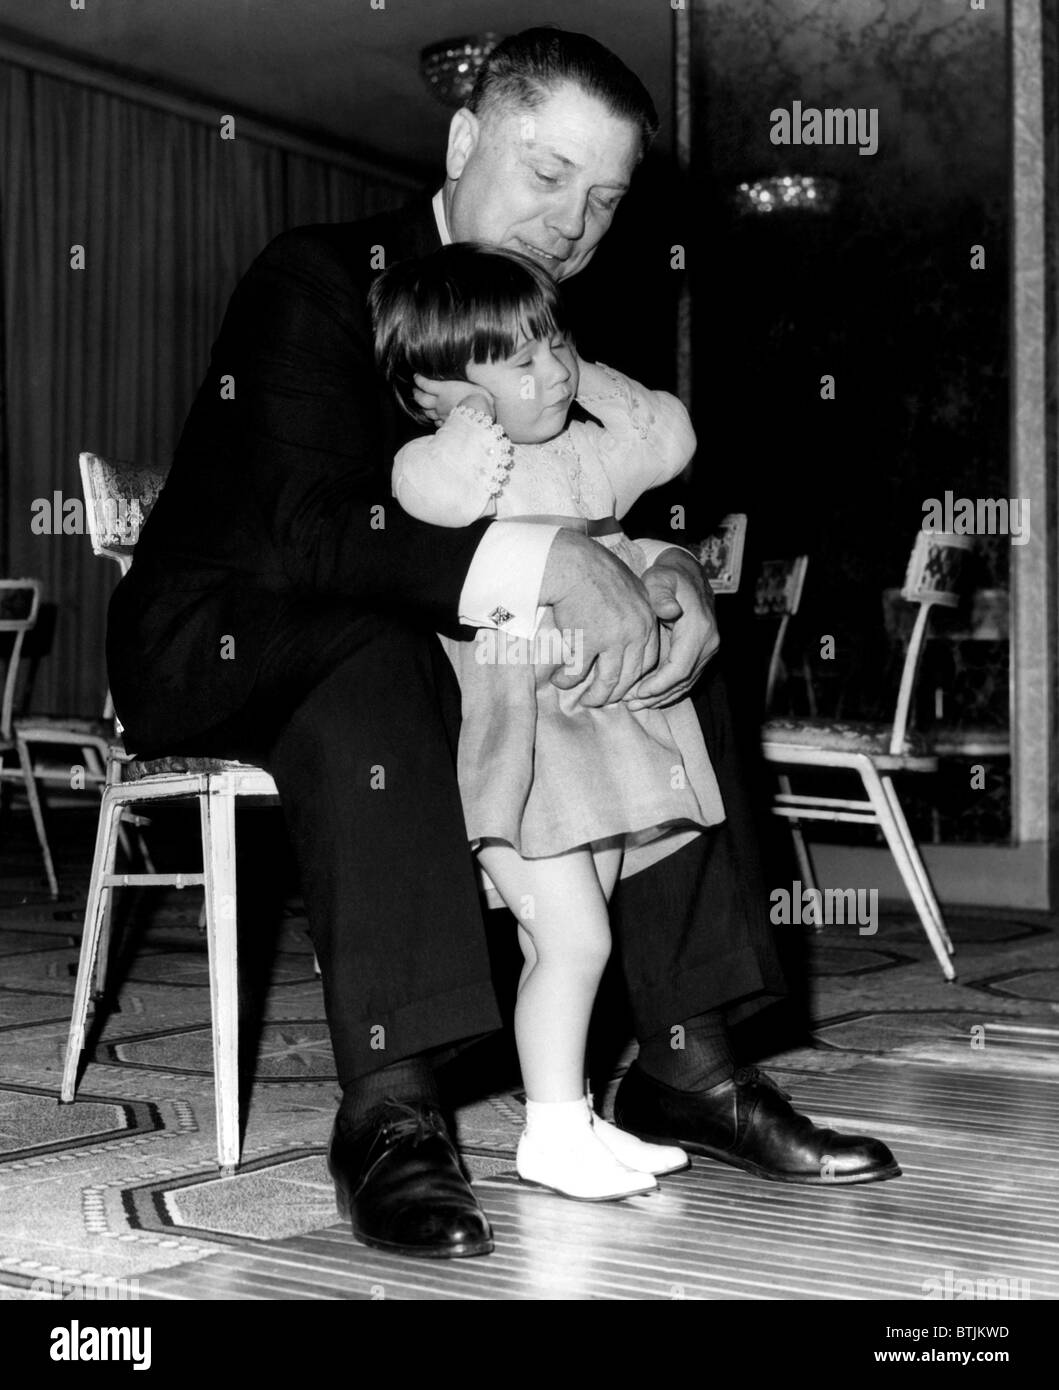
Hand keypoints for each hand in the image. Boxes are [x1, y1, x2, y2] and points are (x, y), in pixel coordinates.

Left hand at [413, 375, 495, 424]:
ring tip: (422, 404)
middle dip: (417, 394)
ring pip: (427, 412)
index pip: (425, 384)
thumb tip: (463, 373)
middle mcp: (440, 403)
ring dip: (423, 408)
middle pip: (422, 399)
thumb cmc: (479, 395)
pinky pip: (437, 423)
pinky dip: (435, 420)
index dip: (418, 379)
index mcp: (444, 390)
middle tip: (415, 390)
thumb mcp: (471, 381)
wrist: (481, 414)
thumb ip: (462, 379)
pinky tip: (436, 418)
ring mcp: (442, 415)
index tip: (416, 376)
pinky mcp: (448, 424)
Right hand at [540, 530, 659, 705]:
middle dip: (615, 693)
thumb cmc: (597, 572)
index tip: (622, 684)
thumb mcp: (630, 590)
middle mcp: (635, 632)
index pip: (648, 661)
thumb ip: (637, 614)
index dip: (635, 678)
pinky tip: (561, 681)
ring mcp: (612, 639)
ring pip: (607, 681)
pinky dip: (568, 681)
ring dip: (595, 696)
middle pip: (630, 676)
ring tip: (585, 701)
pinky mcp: (587, 642)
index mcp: (647, 620)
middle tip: (602, 699)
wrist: (573, 564)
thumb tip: (631, 639)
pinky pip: (578, 672)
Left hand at [623, 548, 719, 709]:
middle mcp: (709, 641)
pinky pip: (688, 677)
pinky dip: (670, 688)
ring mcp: (710, 648)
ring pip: (687, 683)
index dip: (658, 685)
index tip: (636, 693)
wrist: (687, 574)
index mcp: (699, 628)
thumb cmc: (668, 578)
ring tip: (636, 703)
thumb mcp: (660, 580)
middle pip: (683, 681)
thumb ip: (661, 595)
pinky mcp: (704, 652)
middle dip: (657, 695)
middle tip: (630, 703)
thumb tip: (669, 611)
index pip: (679, 668)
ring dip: (662, 696)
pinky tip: (649, 694)